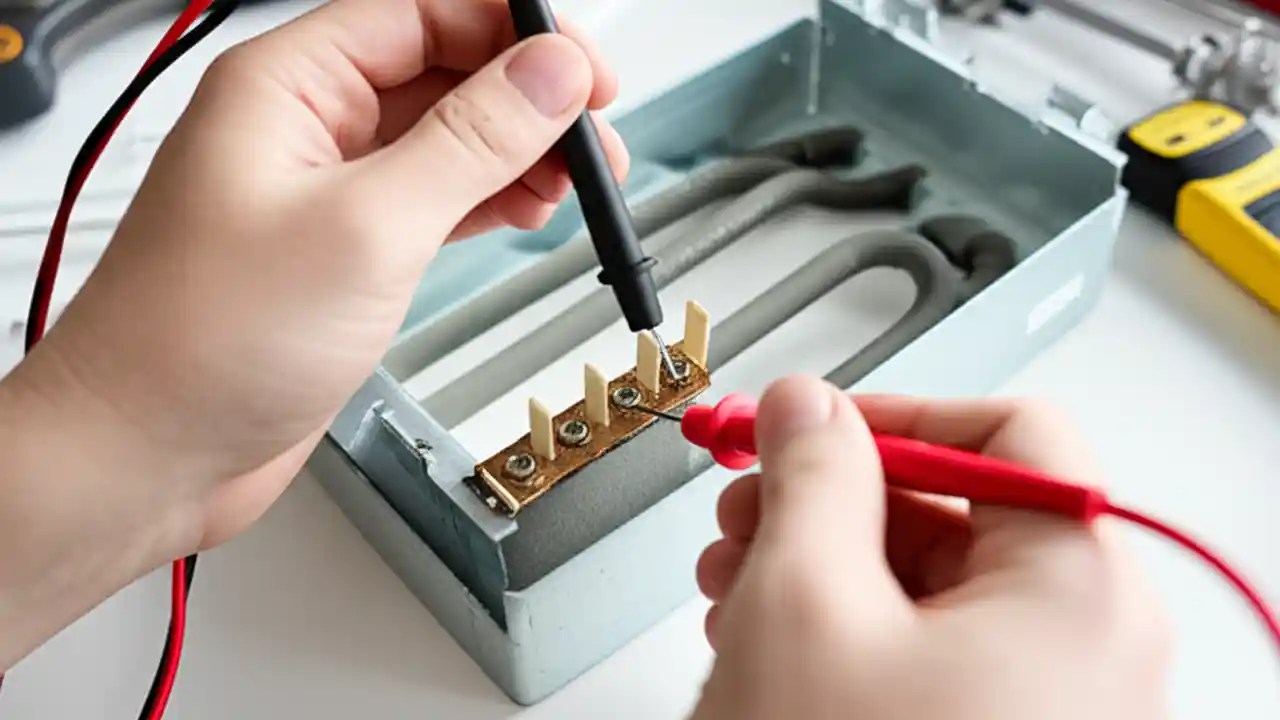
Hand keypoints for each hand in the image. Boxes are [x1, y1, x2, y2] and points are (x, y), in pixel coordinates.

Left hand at [0, 0, 624, 663]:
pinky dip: (489, 202)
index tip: (584, 70)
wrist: (149, 454)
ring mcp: (327, 191)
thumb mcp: (368, 227)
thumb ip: (470, 142)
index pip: (425, 15)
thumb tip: (550, 74)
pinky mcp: (346, 252)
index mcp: (289, 85)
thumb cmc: (204, 343)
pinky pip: (435, 199)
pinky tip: (528, 212)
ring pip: (446, 139)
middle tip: (594, 138)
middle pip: (443, 73)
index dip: (514, 34)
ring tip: (577, 184)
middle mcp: (306, 127)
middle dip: (527, 99)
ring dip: (518, 154)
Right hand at [690, 376, 1170, 719]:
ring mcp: (1048, 710)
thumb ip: (810, 473)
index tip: (807, 424)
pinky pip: (925, 654)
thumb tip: (808, 407)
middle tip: (747, 507)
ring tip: (735, 583)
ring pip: (930, 586)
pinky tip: (770, 640)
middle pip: (961, 511)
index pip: (1008, 432)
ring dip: (822, 564)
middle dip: (833, 499)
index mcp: (1081, 594)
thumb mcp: (804, 600)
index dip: (893, 411)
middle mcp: (1089, 651)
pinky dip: (844, 629)